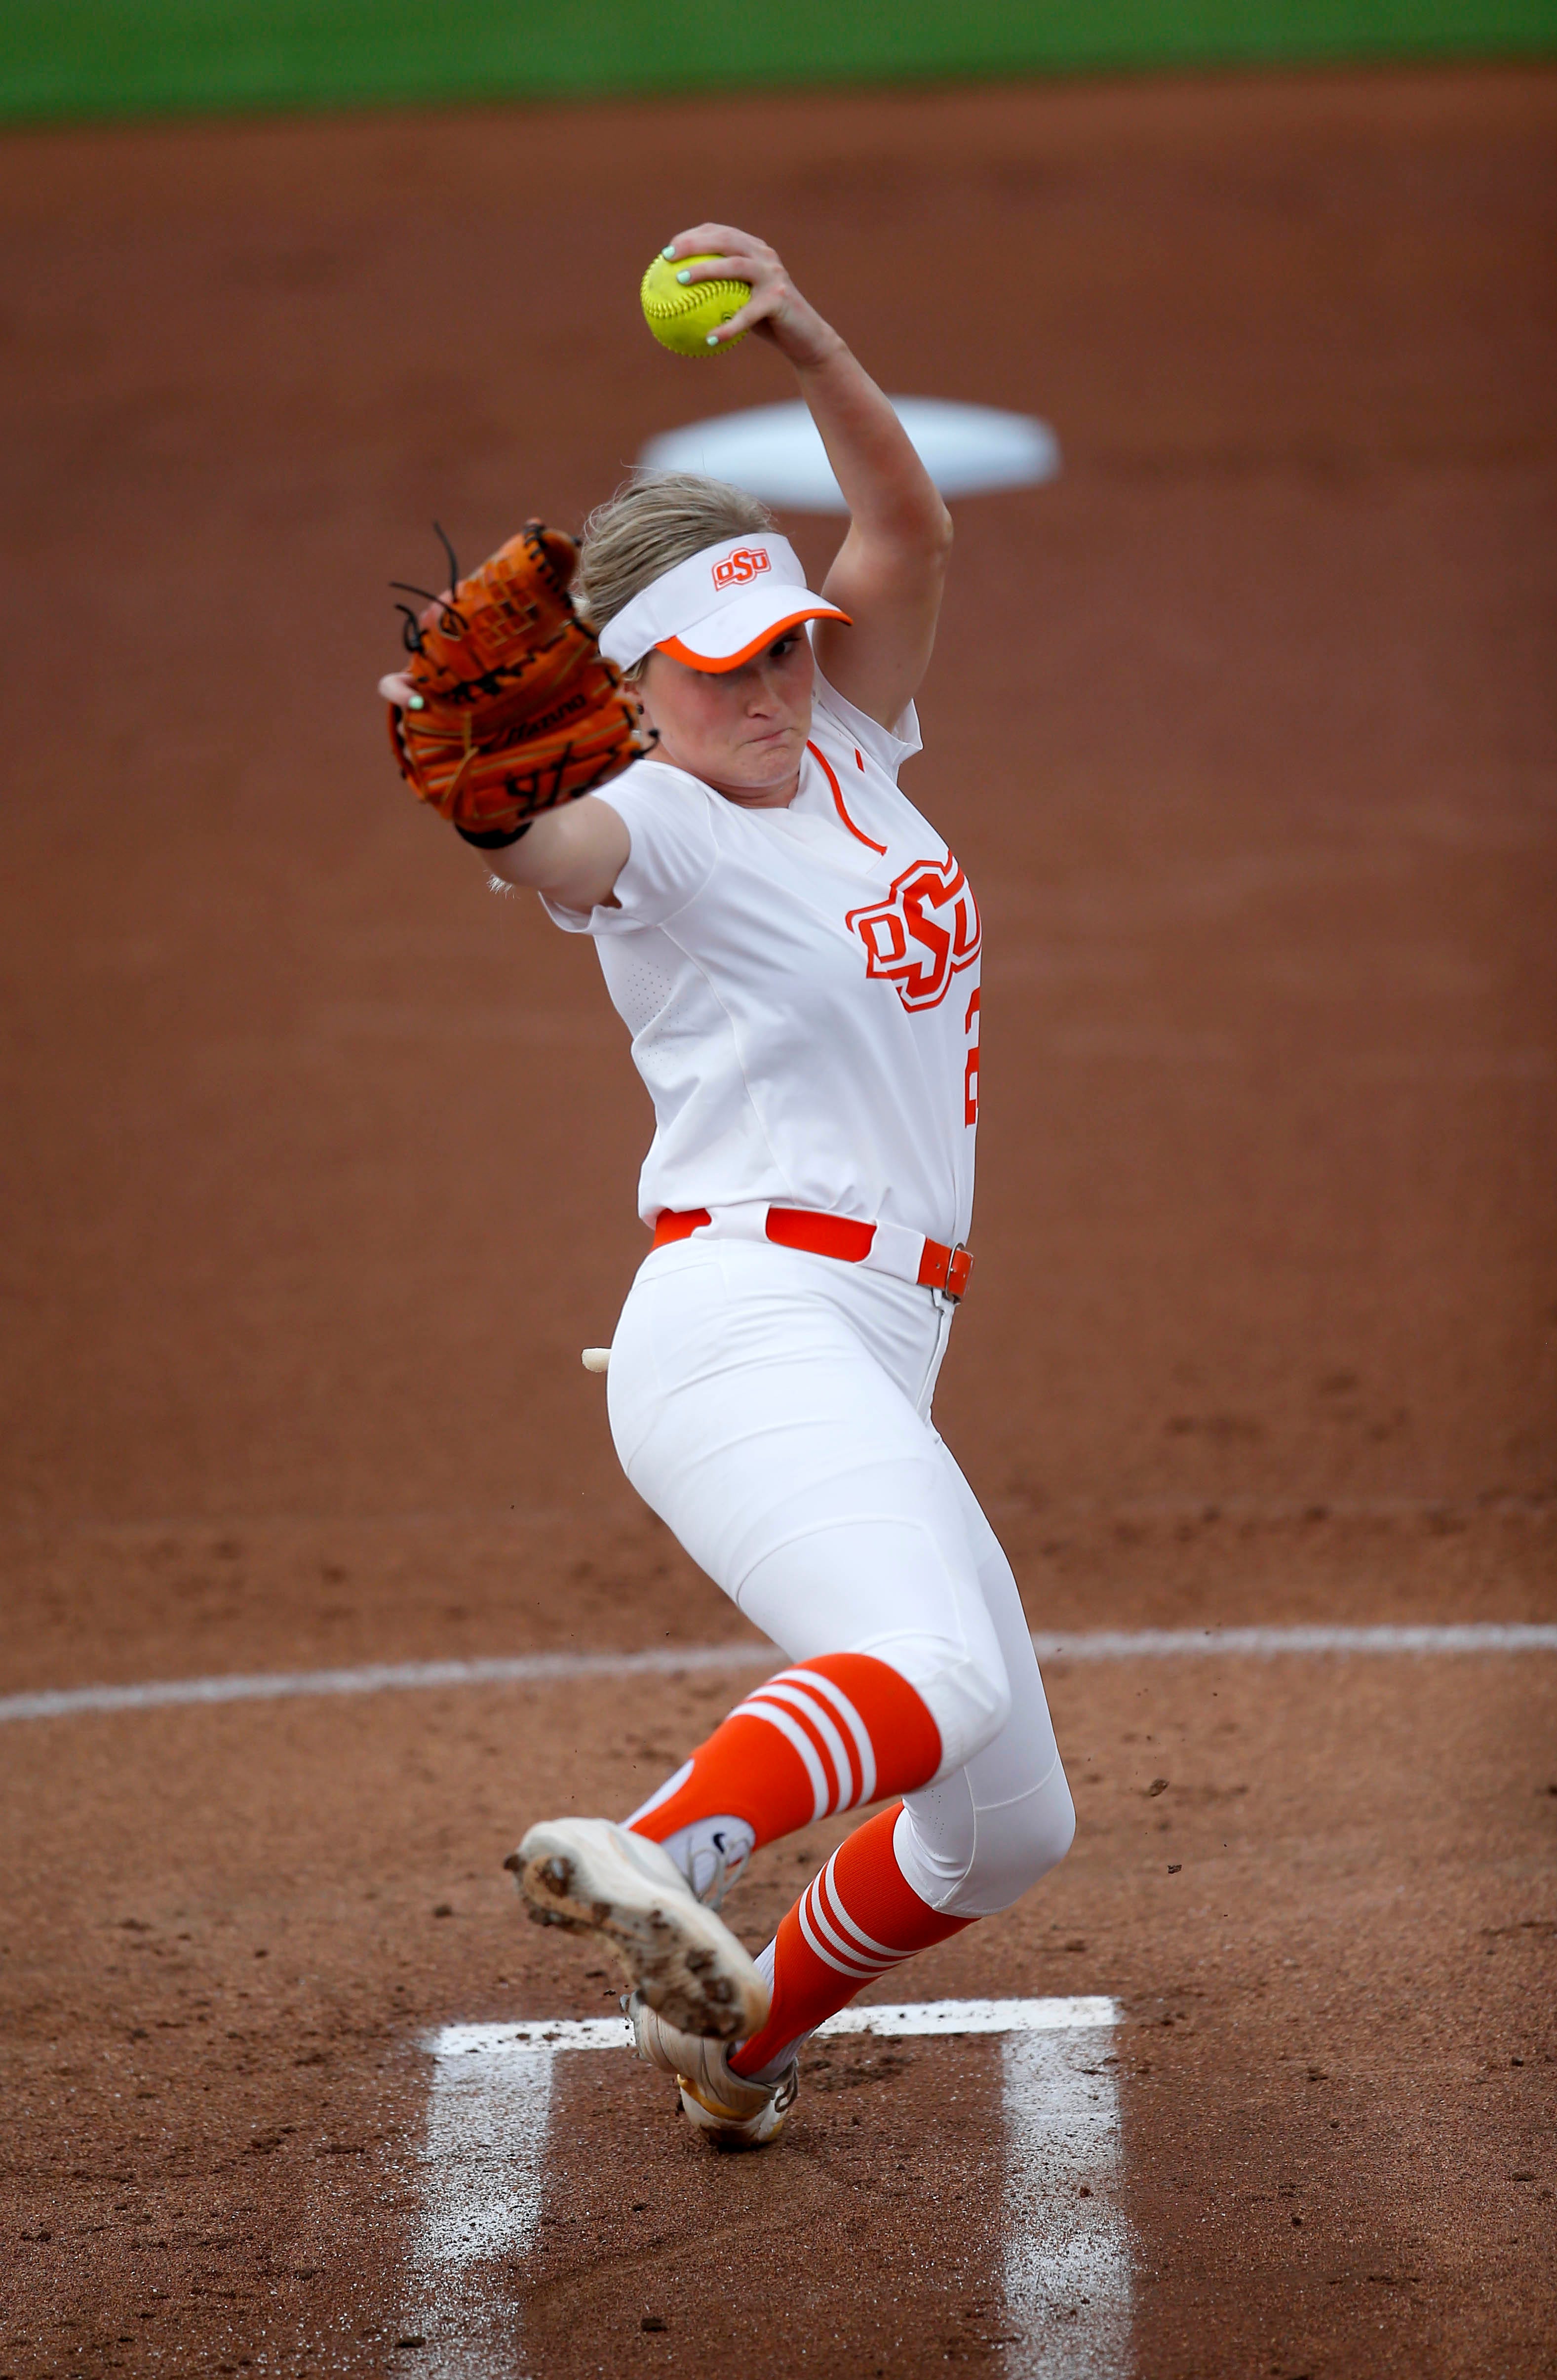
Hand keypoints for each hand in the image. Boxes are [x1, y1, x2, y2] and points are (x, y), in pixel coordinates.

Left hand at [660, 224, 841, 367]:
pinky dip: (728, 327)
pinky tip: (710, 340)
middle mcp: (764, 256)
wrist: (804, 339)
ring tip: (680, 280)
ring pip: (734, 265)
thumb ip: (719, 292)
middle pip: (726, 239)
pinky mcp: (779, 298)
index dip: (694, 235)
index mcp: (755, 250)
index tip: (670, 249)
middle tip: (668, 256)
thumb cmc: (768, 323)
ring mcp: (773, 274)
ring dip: (705, 270)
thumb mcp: (741, 302)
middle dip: (694, 243)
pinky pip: (748, 313)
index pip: (721, 232)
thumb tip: (678, 300)